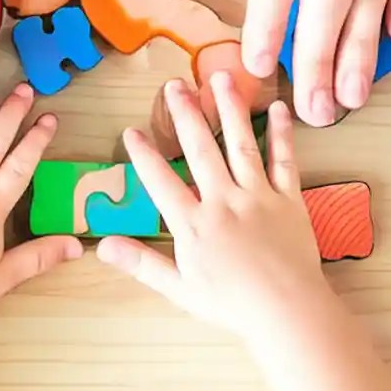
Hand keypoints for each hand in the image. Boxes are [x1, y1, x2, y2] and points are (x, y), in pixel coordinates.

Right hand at [97, 75, 328, 335]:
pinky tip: (277, 108)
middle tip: (174, 85)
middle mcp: (223, 201)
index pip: (161, 182)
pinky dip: (281, 133)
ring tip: (221, 77)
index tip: (131, 130)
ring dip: (230, 108)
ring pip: (241, 144)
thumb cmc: (232, 306)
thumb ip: (141, 263)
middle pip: (200, 149)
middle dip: (185, 114)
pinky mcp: (289, 199)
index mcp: (194, 224)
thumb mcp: (179, 289)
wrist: (288, 312)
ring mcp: (258, 196)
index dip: (144, 155)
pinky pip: (284, 160)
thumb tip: (102, 246)